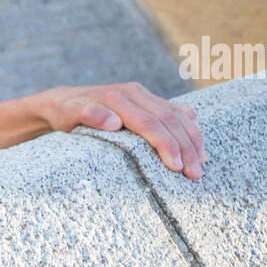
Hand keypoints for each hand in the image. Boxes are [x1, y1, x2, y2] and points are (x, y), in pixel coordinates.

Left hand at [43, 82, 206, 177]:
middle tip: (195, 174)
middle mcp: (135, 93)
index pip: (150, 124)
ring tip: (201, 164)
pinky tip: (198, 144)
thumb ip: (88, 115)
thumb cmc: (66, 113)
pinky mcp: (148, 99)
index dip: (166, 145)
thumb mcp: (68, 115)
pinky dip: (189, 127)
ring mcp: (144, 95)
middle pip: (169, 121)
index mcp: (119, 98)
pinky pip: (176, 111)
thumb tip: (113, 121)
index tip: (175, 168)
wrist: (65, 100)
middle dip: (186, 148)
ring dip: (193, 140)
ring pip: (177, 115)